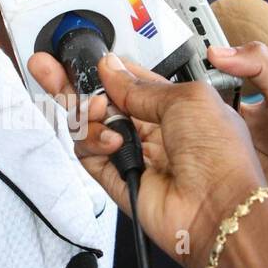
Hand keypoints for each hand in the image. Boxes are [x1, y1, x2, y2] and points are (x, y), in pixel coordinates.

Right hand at [27, 50, 262, 267]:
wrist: (219, 211)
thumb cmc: (221, 157)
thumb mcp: (186, 99)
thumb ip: (141, 85)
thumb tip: (110, 70)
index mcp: (176, 105)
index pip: (129, 80)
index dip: (103, 68)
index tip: (78, 56)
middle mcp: (153, 129)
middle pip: (102, 101)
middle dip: (72, 84)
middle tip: (47, 68)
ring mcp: (135, 154)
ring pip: (90, 127)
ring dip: (85, 114)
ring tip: (94, 110)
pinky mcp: (118, 179)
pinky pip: (89, 156)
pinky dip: (92, 143)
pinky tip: (110, 140)